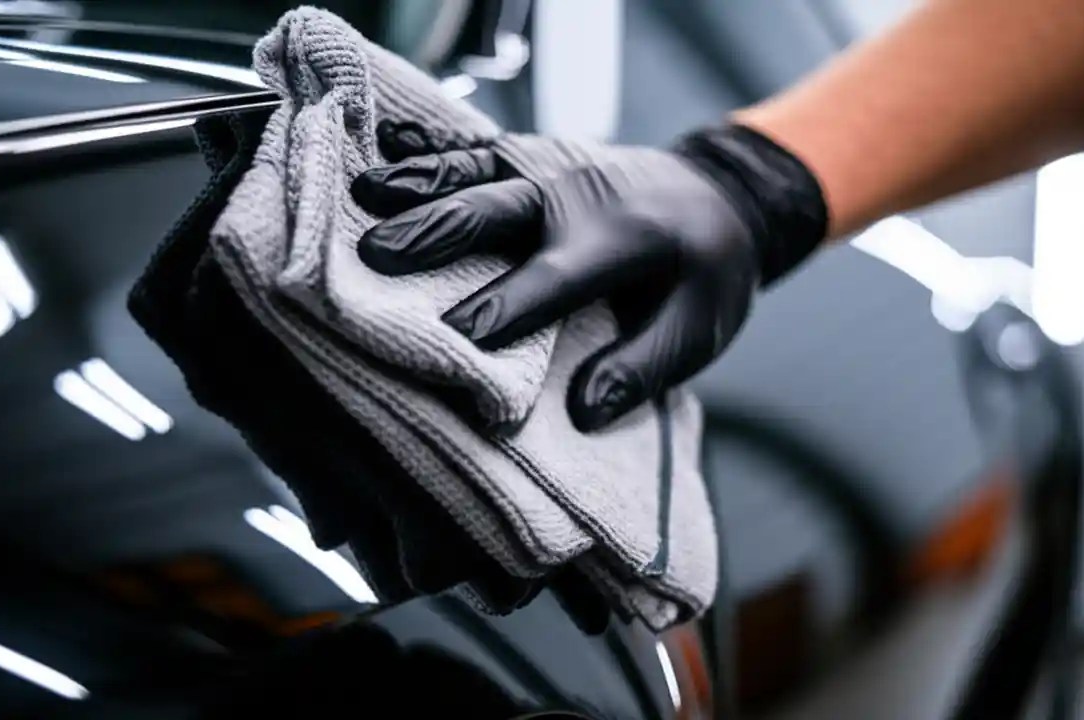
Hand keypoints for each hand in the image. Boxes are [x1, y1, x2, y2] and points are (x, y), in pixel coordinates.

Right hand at [352, 123, 826, 430]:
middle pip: (498, 211)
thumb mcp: (697, 330)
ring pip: (477, 172)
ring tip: (359, 195)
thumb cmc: (707, 273)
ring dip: (417, 185)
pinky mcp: (536, 157)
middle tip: (373, 256)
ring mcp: (553, 166)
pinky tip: (382, 156)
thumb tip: (581, 413)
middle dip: (434, 233)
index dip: (506, 306)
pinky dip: (428, 154)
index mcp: (625, 240)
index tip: (456, 337)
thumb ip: (641, 369)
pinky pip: (476, 151)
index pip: (555, 277)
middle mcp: (580, 194)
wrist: (723, 193)